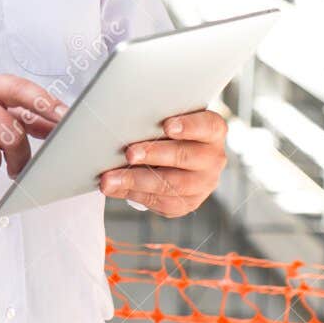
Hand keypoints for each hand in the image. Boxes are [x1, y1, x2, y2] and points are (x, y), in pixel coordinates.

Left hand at [99, 109, 227, 216]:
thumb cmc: (169, 132)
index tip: (167, 126)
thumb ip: (155, 119)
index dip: (189, 126)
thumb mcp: (168, 119)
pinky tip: (116, 188)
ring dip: (137, 181)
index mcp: (213, 132)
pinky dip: (134, 194)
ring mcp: (203, 184)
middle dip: (155, 154)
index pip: (208, 126)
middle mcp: (213, 158)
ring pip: (172, 185)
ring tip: (110, 179)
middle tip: (130, 153)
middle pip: (186, 157)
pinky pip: (162, 202)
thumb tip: (121, 121)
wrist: (176, 158)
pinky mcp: (188, 203)